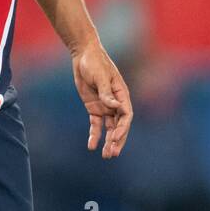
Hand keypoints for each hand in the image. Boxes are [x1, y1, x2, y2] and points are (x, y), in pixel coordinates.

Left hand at [72, 42, 132, 158]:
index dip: (122, 128)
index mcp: (122, 95)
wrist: (83, 56)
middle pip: (120, 125)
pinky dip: (94, 135)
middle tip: (113, 154)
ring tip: (106, 155)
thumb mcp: (101, 76)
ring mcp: (105, 106)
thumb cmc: (95, 62)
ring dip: (109, 142)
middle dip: (118, 140)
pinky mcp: (94, 108)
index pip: (126, 116)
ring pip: (109, 128)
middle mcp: (115, 103)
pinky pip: (95, 125)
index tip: (115, 138)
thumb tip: (115, 106)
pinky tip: (91, 146)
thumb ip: (107, 93)